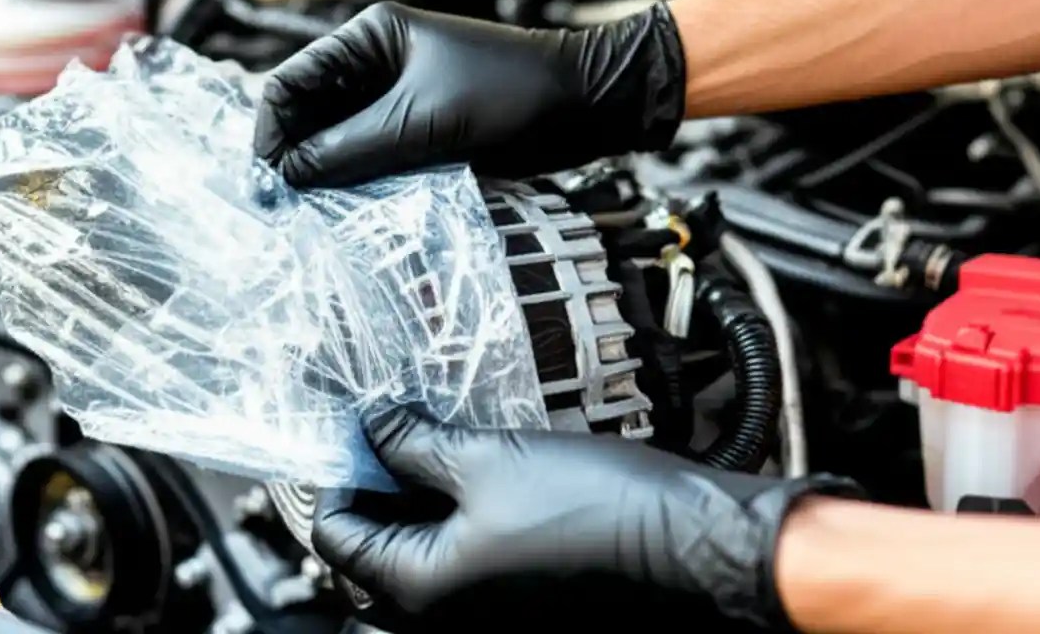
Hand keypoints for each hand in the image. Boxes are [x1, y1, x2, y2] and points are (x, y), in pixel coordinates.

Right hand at [254, 1, 686, 187]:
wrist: (587, 105)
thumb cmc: (513, 93)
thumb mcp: (423, 122)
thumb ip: (351, 150)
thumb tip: (288, 175)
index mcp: (370, 38)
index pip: (292, 81)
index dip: (272, 130)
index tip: (267, 179)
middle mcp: (377, 66)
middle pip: (311, 115)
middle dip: (296, 157)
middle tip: (286, 207)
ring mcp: (399, 102)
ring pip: (340, 143)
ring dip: (327, 176)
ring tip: (314, 215)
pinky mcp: (421, 134)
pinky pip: (373, 160)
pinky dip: (359, 184)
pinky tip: (350, 213)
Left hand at [312, 407, 860, 631]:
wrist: (701, 548)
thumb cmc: (604, 511)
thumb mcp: (491, 458)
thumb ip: (416, 444)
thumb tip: (373, 425)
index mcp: (422, 591)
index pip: (338, 537)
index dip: (338, 478)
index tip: (351, 438)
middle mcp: (446, 624)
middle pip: (373, 565)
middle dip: (376, 501)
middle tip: (390, 446)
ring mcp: (487, 625)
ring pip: (420, 575)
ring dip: (417, 519)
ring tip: (436, 462)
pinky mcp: (524, 616)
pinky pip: (465, 582)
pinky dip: (457, 539)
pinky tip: (480, 489)